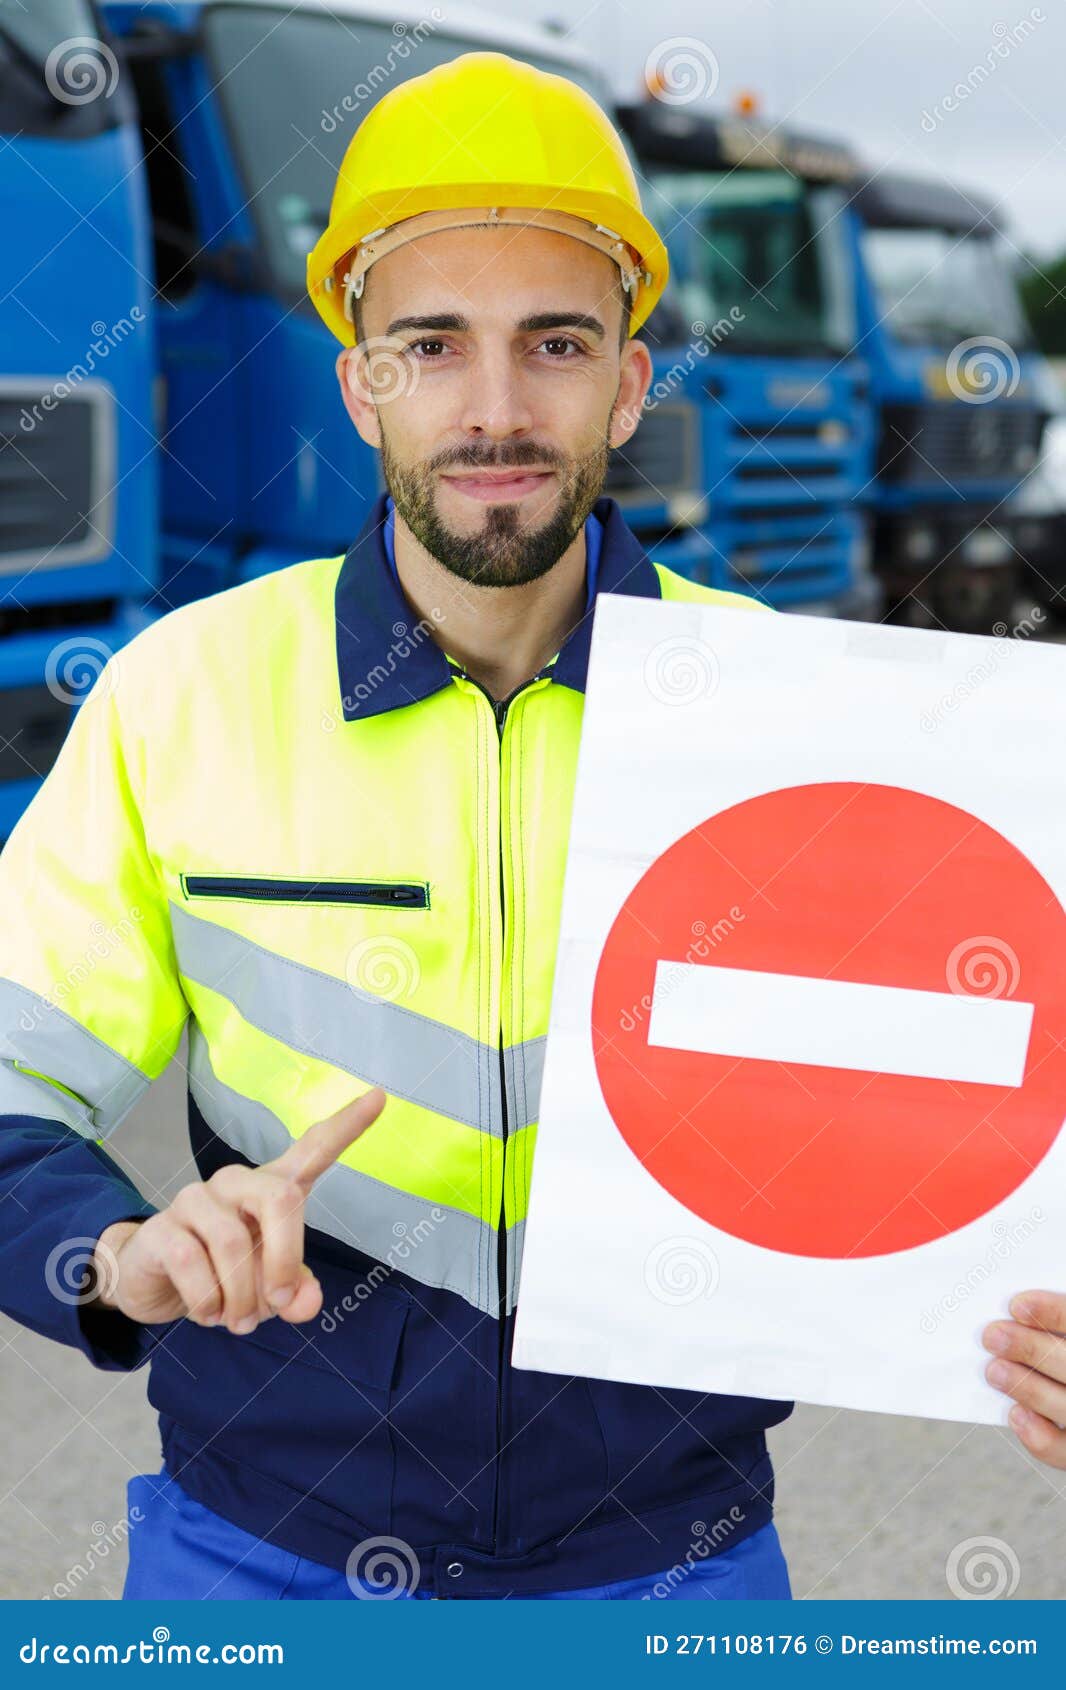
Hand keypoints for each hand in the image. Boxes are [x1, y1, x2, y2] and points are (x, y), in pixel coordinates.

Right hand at [88, 1088, 386, 1333]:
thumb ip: (295, 1289)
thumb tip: (304, 1301)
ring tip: (237, 1320)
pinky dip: (207, 1301)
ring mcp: (196, 1200)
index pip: (313, 1147)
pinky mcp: (161, 1227)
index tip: (380, 1098)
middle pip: (280, 1199)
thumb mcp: (267, 1286)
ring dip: (241, 1297)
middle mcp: (236, 1183)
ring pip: (233, 1243)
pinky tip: (207, 1313)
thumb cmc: (222, 1271)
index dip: (346, 1125)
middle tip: (278, 1304)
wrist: (152, 1280)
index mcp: (272, 1188)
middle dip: (285, 1259)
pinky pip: (193, 1264)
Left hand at [983, 1291, 1065, 1467]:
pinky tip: (1015, 1414)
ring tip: (994, 1370)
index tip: (1017, 1305)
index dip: (1055, 1313)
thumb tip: (1018, 1308)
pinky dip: (1039, 1435)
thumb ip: (1059, 1325)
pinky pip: (1065, 1451)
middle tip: (992, 1336)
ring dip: (1028, 1388)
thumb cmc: (1065, 1357)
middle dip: (1032, 1350)